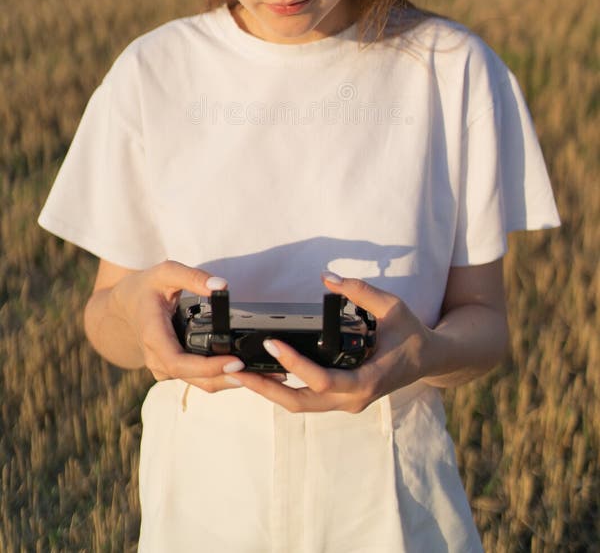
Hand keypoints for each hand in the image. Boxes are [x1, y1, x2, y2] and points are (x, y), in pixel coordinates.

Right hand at [107, 260, 283, 392]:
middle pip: (196, 379)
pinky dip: (223, 376)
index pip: (180, 362)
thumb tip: (221, 285)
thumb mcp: (166, 272)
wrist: (124, 305)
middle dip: (230, 378)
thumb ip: (193, 276)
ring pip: (200, 383)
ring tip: (266, 375)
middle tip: (264, 373)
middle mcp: (158, 359)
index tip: (236, 362)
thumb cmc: (146, 287)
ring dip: (231, 382)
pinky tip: (249, 372)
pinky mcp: (175, 369)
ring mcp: (165, 367)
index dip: (208, 367)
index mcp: (154, 337)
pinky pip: (199, 378)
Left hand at [224, 272, 434, 412]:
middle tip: (236, 369)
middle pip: (300, 403)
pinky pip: (306, 399)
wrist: (429, 359)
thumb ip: (361, 291)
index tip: (271, 343)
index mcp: (367, 381)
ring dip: (269, 391)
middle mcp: (353, 399)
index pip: (322, 380)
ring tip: (239, 371)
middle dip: (266, 389)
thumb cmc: (411, 333)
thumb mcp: (393, 306)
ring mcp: (345, 403)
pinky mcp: (340, 399)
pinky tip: (262, 372)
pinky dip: (282, 388)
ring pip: (299, 405)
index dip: (294, 364)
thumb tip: (327, 277)